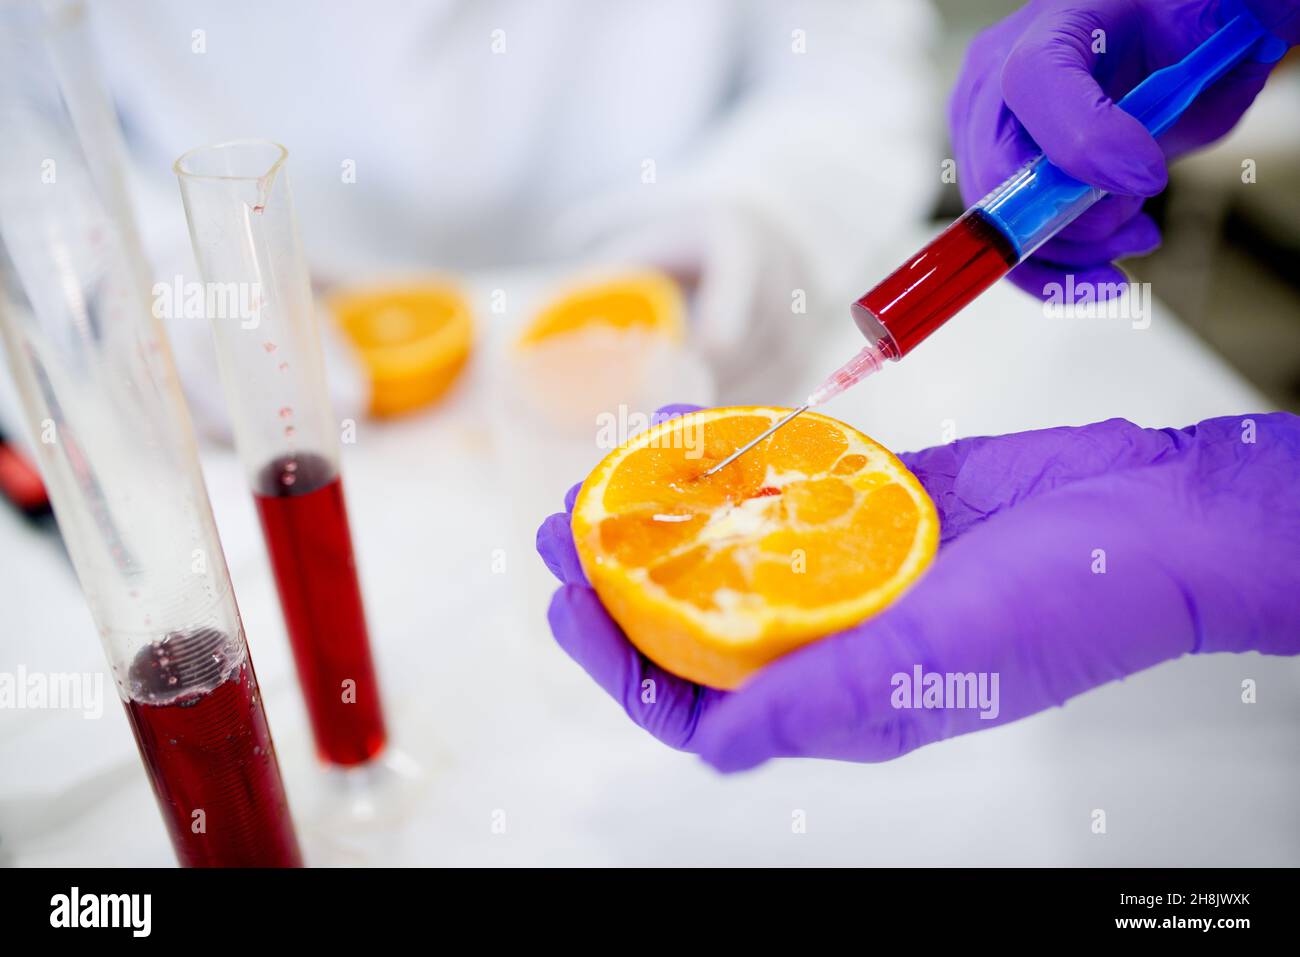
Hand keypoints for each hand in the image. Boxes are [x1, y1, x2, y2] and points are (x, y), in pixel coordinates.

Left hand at [537, 407, 1299, 771]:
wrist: (1154, 515)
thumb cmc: (1067, 601)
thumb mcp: (937, 660)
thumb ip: (821, 697)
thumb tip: (714, 745)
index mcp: (843, 696)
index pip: (702, 701)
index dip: (623, 663)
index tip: (569, 606)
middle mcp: (839, 637)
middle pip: (700, 618)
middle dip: (623, 579)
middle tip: (565, 526)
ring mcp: (858, 566)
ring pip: (735, 549)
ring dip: (667, 516)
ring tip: (607, 472)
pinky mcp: (882, 505)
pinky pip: (788, 488)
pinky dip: (736, 464)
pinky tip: (691, 429)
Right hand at [950, 0, 1297, 298]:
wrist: (1147, 43)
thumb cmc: (1170, 27)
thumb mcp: (1213, 23)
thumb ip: (1230, 39)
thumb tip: (1243, 62)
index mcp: (1050, 26)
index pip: (1035, 83)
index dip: (1082, 143)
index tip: (1148, 182)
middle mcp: (996, 78)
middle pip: (1004, 172)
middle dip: (1078, 218)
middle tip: (1139, 221)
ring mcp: (981, 133)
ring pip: (1002, 220)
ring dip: (1073, 250)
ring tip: (1137, 235)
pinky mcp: (989, 177)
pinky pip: (1008, 243)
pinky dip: (1053, 273)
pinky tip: (1102, 272)